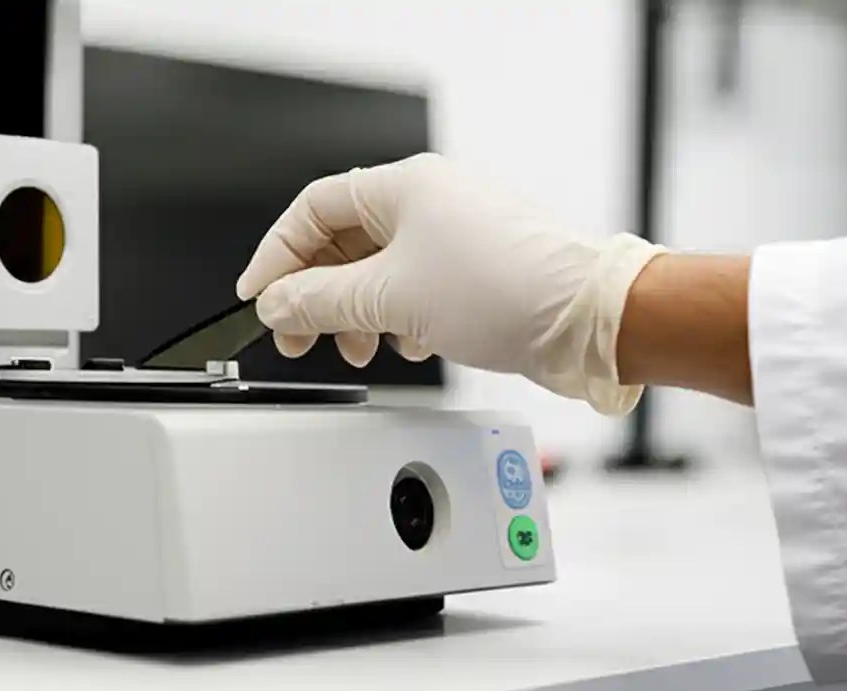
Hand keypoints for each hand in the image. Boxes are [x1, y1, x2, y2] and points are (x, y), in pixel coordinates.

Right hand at [235, 153, 665, 414]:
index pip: (312, 210)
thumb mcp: (388, 298)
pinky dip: (396, 319)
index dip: (276, 255)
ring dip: (356, 314)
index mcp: (403, 186)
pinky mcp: (474, 269)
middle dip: (315, 294)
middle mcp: (428, 201)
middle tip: (297, 334)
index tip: (259, 296)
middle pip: (342, 244)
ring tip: (355, 348)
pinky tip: (407, 343)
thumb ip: (318, 301)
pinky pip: (413, 288)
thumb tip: (277, 304)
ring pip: (377, 271)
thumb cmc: (507, 288)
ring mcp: (453, 234)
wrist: (587, 319)